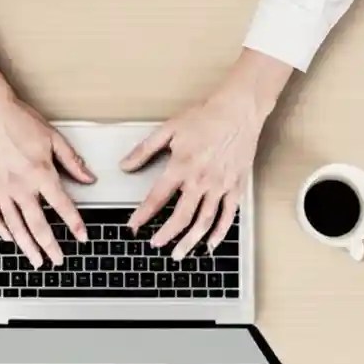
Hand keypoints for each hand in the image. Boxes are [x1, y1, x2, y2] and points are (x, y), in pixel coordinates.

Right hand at [0, 38, 93, 267]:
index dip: (74, 224)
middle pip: (38, 224)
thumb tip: (89, 178)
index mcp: (40, 173)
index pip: (62, 206)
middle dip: (50, 246)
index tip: (82, 237)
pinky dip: (2, 230)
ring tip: (36, 260)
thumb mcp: (53, 138)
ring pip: (15, 226)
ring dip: (27, 246)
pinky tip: (10, 239)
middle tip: (57, 260)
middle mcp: (19, 186)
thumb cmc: (17, 120)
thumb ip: (72, 162)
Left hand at [121, 49, 292, 257]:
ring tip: (179, 253)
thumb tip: (124, 165)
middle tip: (156, 245)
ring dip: (191, 240)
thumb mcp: (169, 129)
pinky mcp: (236, 187)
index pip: (157, 198)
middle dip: (167, 235)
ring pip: (204, 221)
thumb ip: (144, 150)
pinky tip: (211, 244)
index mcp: (181, 166)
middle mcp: (200, 180)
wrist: (239, 110)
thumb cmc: (205, 117)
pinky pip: (228, 216)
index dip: (143, 215)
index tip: (133, 226)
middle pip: (181, 216)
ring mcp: (220, 186)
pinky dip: (220, 233)